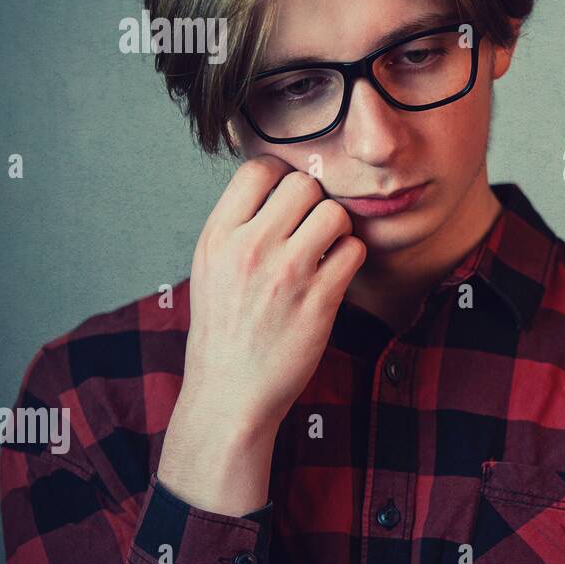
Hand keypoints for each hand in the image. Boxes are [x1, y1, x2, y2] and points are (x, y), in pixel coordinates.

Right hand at [157, 155, 365, 513]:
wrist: (230, 394)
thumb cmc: (224, 329)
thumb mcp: (210, 268)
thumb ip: (238, 225)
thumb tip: (277, 182)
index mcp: (217, 237)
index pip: (258, 169)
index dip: (280, 177)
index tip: (287, 201)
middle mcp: (249, 249)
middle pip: (304, 185)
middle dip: (314, 203)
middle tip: (311, 229)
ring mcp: (286, 274)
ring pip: (335, 213)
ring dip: (338, 230)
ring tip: (325, 252)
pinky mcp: (319, 300)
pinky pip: (354, 251)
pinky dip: (351, 259)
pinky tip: (335, 276)